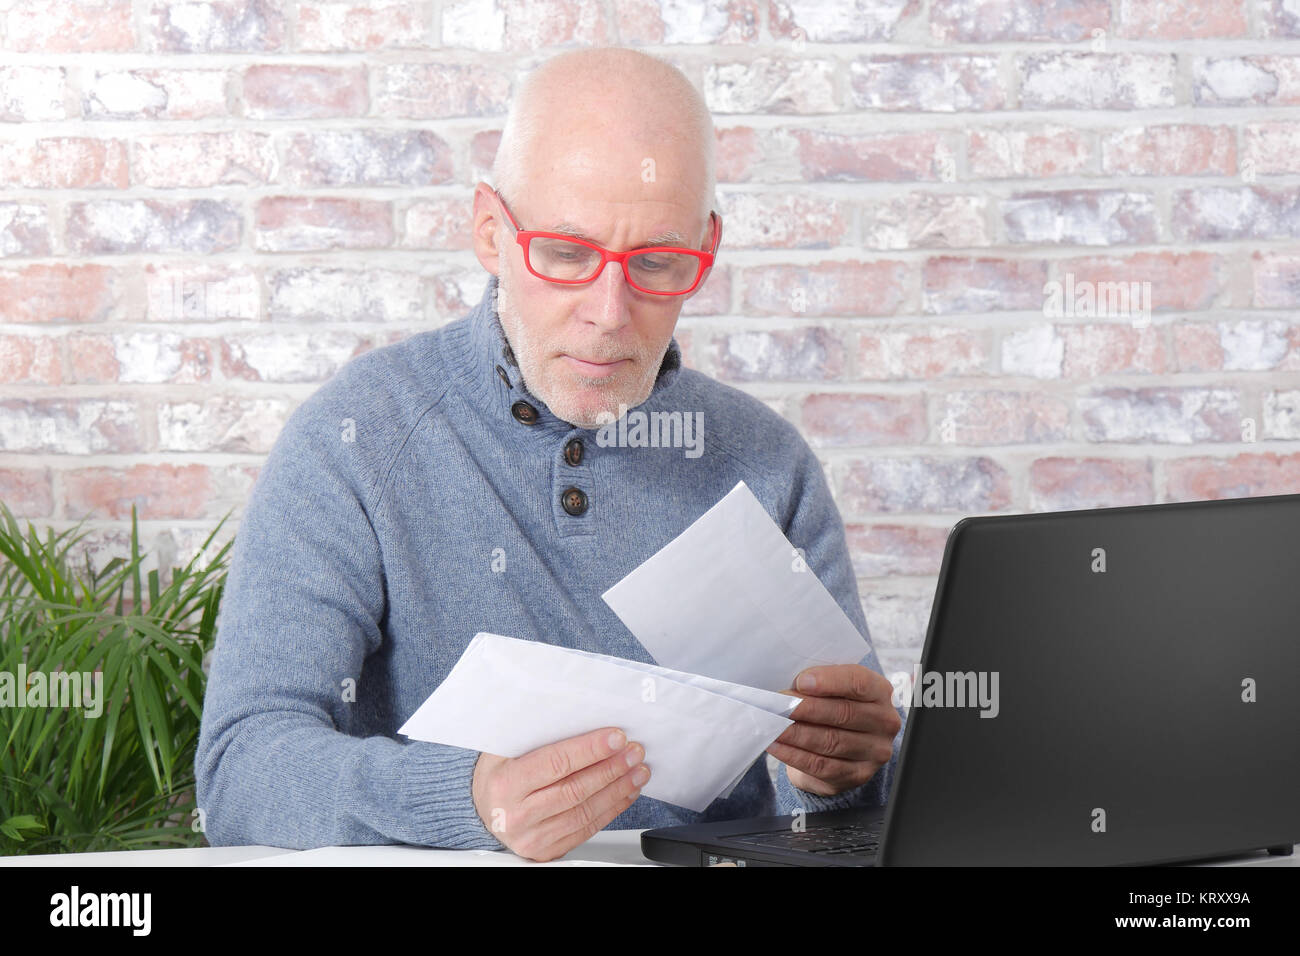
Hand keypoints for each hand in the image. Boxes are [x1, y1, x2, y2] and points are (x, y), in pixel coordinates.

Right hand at [471, 727, 649, 861]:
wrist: (483, 808)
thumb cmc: (498, 772)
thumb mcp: (506, 747)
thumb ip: (538, 733)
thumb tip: (582, 714)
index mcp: (506, 783)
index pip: (556, 763)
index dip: (590, 750)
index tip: (616, 737)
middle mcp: (517, 814)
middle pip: (575, 789)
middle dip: (611, 768)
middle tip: (634, 752)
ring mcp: (532, 836)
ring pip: (584, 812)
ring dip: (618, 789)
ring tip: (637, 770)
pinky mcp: (546, 851)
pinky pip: (585, 829)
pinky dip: (611, 809)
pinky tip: (625, 792)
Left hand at [766, 664, 901, 796]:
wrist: (841, 745)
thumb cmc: (833, 706)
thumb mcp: (833, 688)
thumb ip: (818, 682)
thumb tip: (788, 687)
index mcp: (880, 691)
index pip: (858, 682)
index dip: (829, 681)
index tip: (801, 681)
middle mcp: (884, 722)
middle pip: (843, 713)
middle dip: (804, 708)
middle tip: (776, 704)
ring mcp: (874, 751)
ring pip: (830, 741)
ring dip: (795, 733)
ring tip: (771, 725)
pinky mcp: (858, 775)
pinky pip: (822, 765)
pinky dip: (794, 755)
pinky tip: (776, 745)